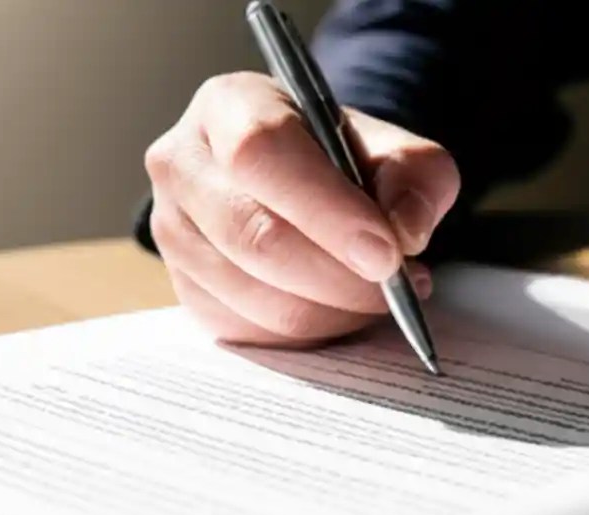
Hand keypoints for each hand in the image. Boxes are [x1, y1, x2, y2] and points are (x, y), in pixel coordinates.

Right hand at [144, 72, 459, 345]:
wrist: (305, 189)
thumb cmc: (342, 162)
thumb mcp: (395, 150)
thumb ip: (415, 177)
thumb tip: (405, 232)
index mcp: (229, 106)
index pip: (262, 151)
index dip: (325, 209)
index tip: (385, 252)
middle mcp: (183, 164)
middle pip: (253, 235)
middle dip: (338, 276)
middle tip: (396, 285)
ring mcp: (173, 232)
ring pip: (252, 294)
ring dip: (330, 310)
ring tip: (377, 295)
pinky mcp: (186, 290)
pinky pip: (248, 330)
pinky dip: (308, 333)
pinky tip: (340, 309)